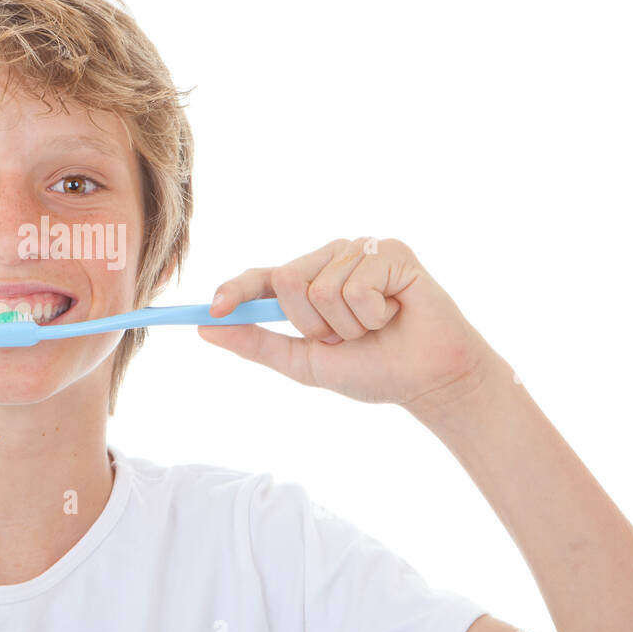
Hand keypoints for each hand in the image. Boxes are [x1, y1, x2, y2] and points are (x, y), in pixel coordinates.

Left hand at [197, 237, 495, 409]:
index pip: (263, 277)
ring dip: (348, 325)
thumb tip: (203, 329)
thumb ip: (256, 344)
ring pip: (322, 287)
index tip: (213, 310)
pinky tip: (394, 314)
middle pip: (286, 280)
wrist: (429, 381)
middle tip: (346, 337)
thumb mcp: (305, 362)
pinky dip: (372, 315)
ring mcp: (361, 250)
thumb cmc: (374, 369)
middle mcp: (332, 257)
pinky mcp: (391, 251)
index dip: (236, 290)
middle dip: (312, 324)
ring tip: (375, 327)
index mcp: (309, 279)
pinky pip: (356, 286)